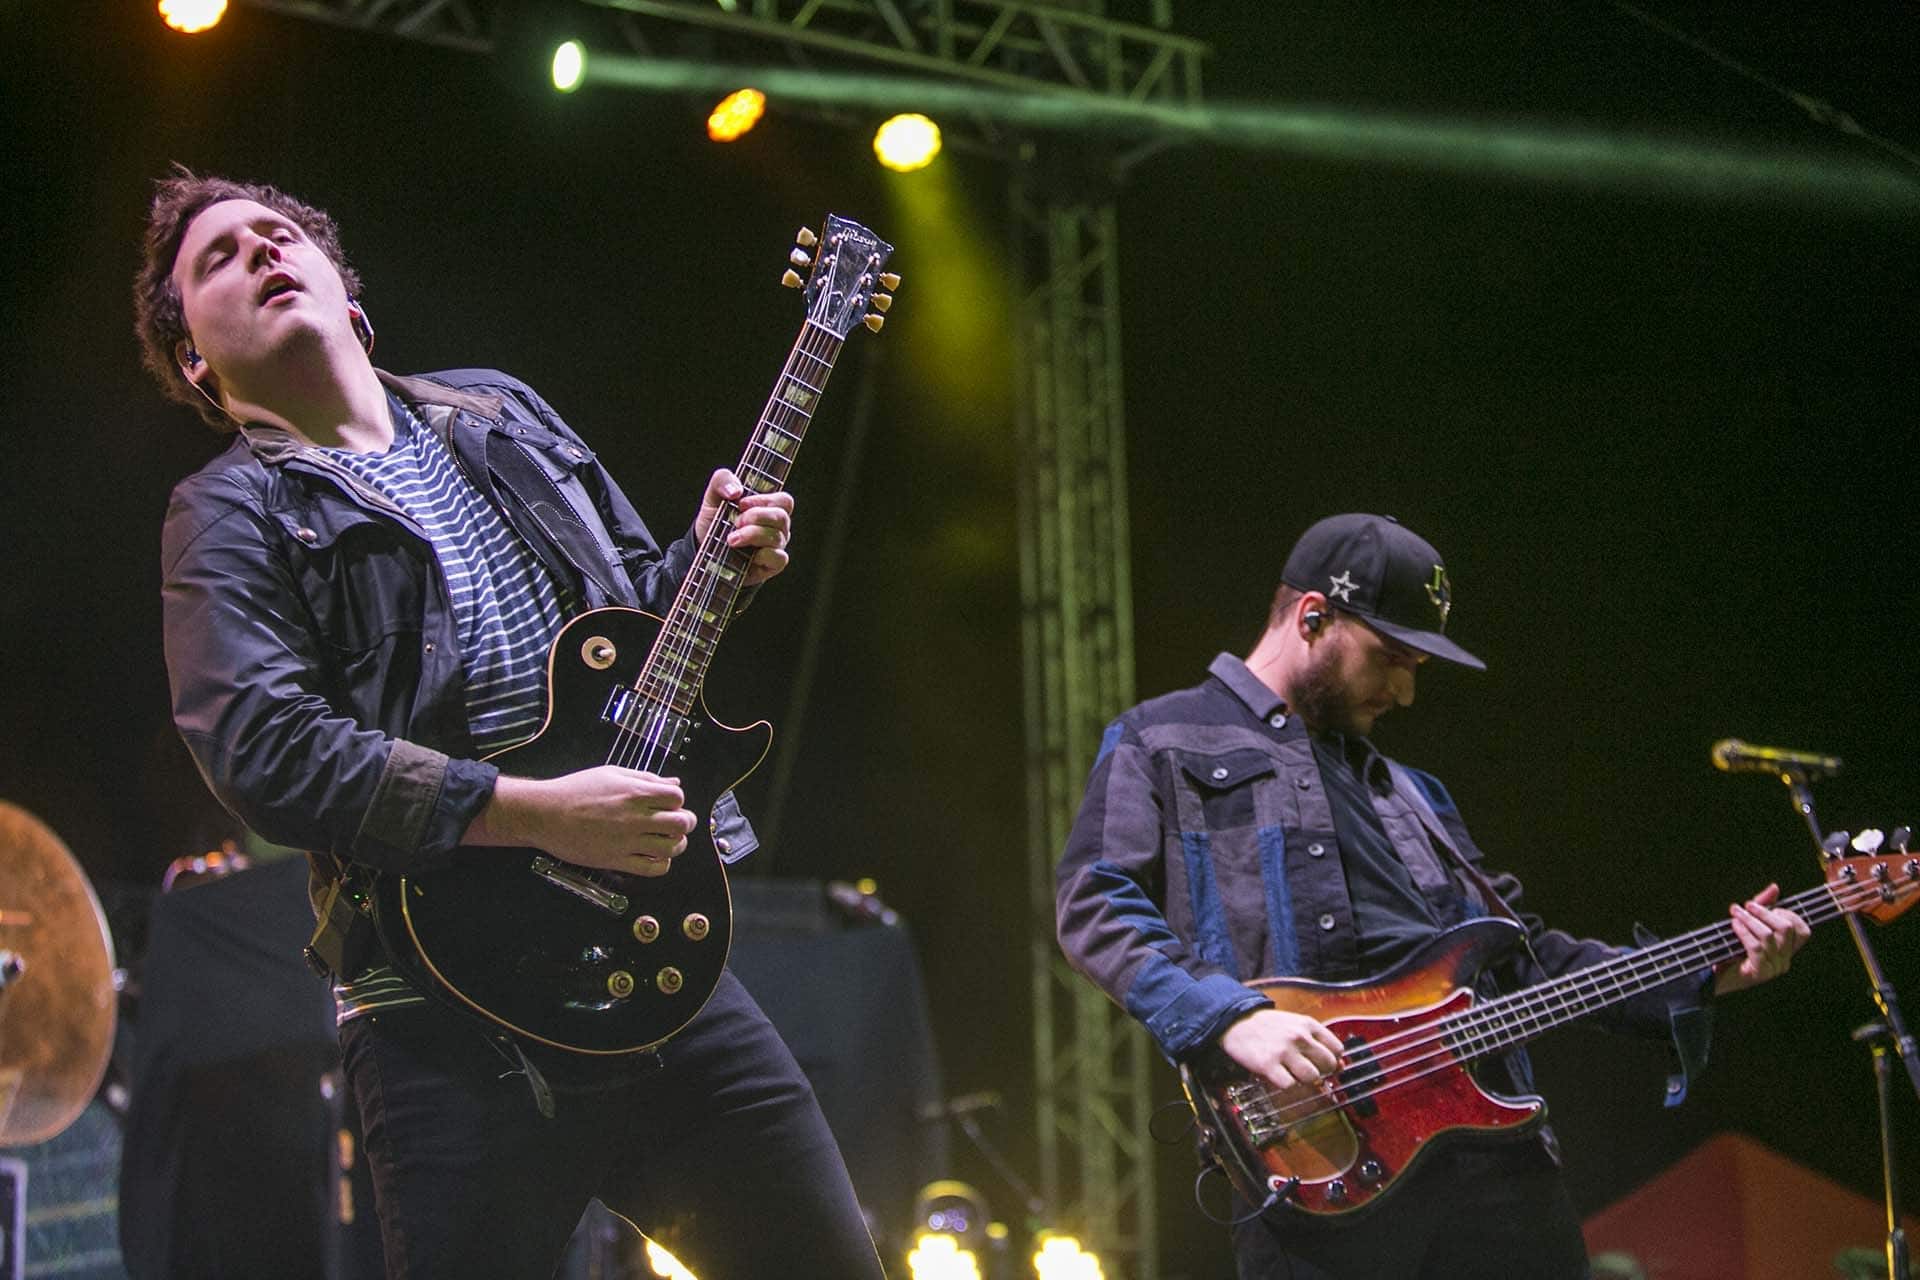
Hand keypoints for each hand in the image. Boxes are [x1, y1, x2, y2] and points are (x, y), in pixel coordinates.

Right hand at [465, 766, 696, 877]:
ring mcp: (626, 841)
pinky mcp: (616, 861)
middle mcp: (634, 817)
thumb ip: (645, 778)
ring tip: (668, 840)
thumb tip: (673, 781)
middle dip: (685, 823)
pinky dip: (661, 864)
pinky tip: (655, 857)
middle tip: (678, 823)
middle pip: (681, 823)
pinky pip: (653, 869)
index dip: (678, 801)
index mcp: (634, 792)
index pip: (677, 797)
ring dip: (676, 844)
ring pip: (671, 848)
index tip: (671, 804)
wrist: (545, 813)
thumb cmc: (576, 790)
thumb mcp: (612, 773)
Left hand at [694, 468, 794, 586]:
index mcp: (768, 508)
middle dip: (756, 517)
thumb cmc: (714, 523)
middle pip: (782, 517)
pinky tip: (748, 556)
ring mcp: (776, 546)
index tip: (741, 504)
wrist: (703, 551)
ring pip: (777, 536)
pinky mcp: (771, 565)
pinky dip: (763, 555)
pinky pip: (779, 558)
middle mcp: (776, 527)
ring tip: (732, 540)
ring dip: (752, 535)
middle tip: (736, 522)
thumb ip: (722, 480)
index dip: (764, 500)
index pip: (783, 500)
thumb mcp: (713, 496)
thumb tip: (736, 490)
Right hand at [1219, 1006, 1344, 1092]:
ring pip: (1311, 1077)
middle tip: (1307, 1069)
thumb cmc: (1267, 1026)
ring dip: (1303, 1079)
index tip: (1322, 1063)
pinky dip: (1286, 1085)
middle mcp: (1299, 1036)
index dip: (1331, 1059)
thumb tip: (1341, 1066)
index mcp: (1308, 1024)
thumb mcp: (1295, 1024)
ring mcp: (1284, 1051)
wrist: (1235, 1021)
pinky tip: (1279, 1075)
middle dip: (1320, 1072)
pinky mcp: (1268, 1065)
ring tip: (1292, 1073)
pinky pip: (1289, 1085)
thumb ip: (1317, 1041)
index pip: (1337, 1049)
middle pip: (1328, 1065)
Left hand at [1712, 883, 1811, 994]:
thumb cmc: (1734, 948)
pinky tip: (1734, 925)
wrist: (1715, 976)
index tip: (1766, 906)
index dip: (1788, 914)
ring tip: (1735, 912)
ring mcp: (1774, 968)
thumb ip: (1764, 906)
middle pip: (1786, 928)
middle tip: (1747, 905)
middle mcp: (1785, 960)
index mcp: (1787, 950)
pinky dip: (1744, 932)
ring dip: (1749, 920)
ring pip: (1768, 935)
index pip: (1803, 930)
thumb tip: (1775, 887)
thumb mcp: (1750, 924)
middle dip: (1765, 912)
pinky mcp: (1760, 973)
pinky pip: (1756, 946)